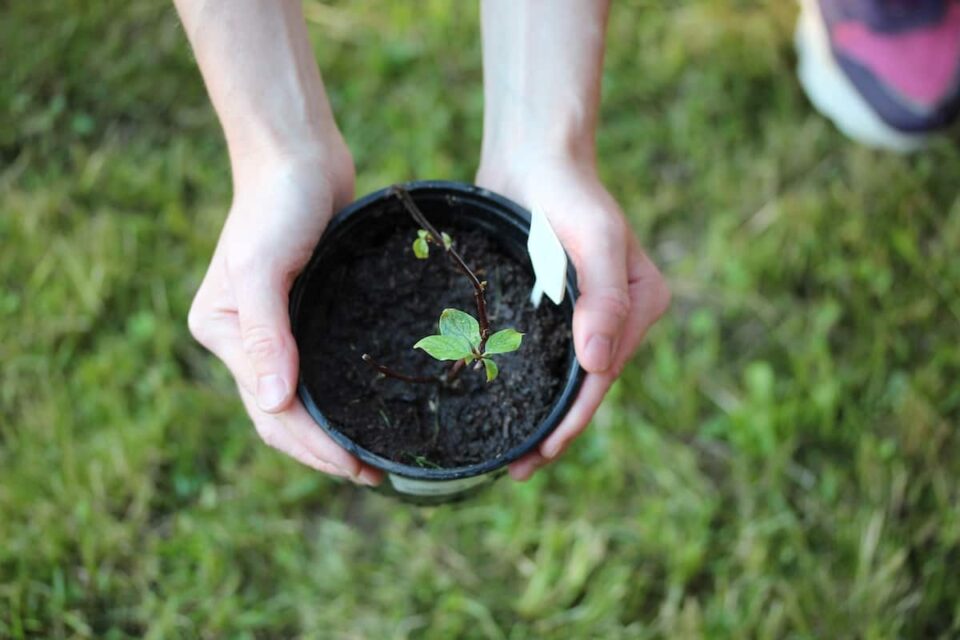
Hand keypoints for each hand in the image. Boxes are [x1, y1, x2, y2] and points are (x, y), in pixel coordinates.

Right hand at [188, 148, 381, 485]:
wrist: (298, 155)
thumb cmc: (276, 204)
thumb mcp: (261, 266)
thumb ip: (265, 333)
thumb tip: (275, 402)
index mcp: (223, 333)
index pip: (269, 410)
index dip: (311, 445)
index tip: (354, 467)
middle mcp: (246, 339)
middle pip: (283, 414)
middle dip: (321, 450)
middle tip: (372, 474)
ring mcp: (278, 328)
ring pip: (303, 397)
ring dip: (331, 430)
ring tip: (372, 456)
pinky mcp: (308, 312)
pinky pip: (322, 367)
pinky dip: (339, 395)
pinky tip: (368, 408)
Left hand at [477, 155, 669, 480]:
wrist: (534, 155)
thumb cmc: (569, 189)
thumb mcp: (596, 237)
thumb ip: (604, 297)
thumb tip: (599, 366)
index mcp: (642, 303)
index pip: (605, 373)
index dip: (575, 418)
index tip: (543, 453)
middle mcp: (617, 314)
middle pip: (585, 384)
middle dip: (556, 429)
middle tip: (516, 470)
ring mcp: (584, 312)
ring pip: (563, 376)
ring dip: (540, 414)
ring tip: (508, 456)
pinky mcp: (554, 306)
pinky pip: (542, 353)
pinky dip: (526, 383)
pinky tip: (502, 406)